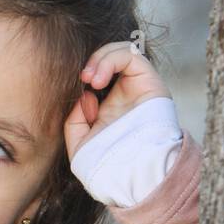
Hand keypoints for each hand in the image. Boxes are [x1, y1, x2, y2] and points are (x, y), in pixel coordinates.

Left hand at [63, 41, 172, 163]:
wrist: (129, 172)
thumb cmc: (106, 164)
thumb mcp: (80, 144)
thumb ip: (73, 121)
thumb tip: (84, 96)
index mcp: (111, 105)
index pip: (99, 72)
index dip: (85, 74)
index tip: (76, 91)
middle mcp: (126, 92)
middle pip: (110, 57)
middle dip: (93, 61)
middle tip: (82, 78)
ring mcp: (139, 86)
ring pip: (121, 51)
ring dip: (100, 58)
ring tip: (90, 79)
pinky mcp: (150, 81)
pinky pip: (130, 54)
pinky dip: (110, 59)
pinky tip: (98, 79)